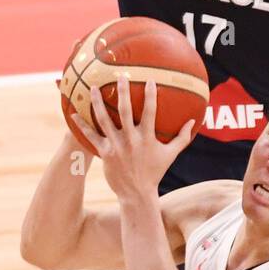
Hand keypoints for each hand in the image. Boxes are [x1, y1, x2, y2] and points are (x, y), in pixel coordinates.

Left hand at [73, 76, 194, 202]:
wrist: (137, 194)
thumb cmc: (154, 172)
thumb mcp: (170, 155)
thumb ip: (182, 137)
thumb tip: (195, 121)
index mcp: (147, 138)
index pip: (150, 113)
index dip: (150, 96)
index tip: (149, 80)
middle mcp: (131, 140)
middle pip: (125, 111)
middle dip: (123, 92)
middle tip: (119, 75)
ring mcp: (116, 146)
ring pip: (105, 120)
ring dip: (97, 103)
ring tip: (93, 87)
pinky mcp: (105, 153)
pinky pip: (92, 136)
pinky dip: (82, 125)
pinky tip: (73, 114)